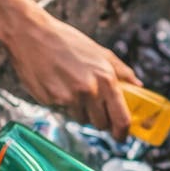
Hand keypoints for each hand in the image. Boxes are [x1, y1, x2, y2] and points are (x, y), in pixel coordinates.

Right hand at [4, 0, 141, 140]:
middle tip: (94, 105)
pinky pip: (63, 112)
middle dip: (99, 119)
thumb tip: (138, 85)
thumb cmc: (66, 41)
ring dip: (80, 111)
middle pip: (101, 124)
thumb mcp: (99, 52)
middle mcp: (89, 90)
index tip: (121, 136)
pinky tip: (57, 85)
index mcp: (106, 78)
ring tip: (72, 88)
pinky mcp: (51, 101)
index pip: (121, 119)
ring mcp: (69, 98)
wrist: (31, 34)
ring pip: (81, 119)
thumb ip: (121, 71)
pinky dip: (62, 104)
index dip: (123, 132)